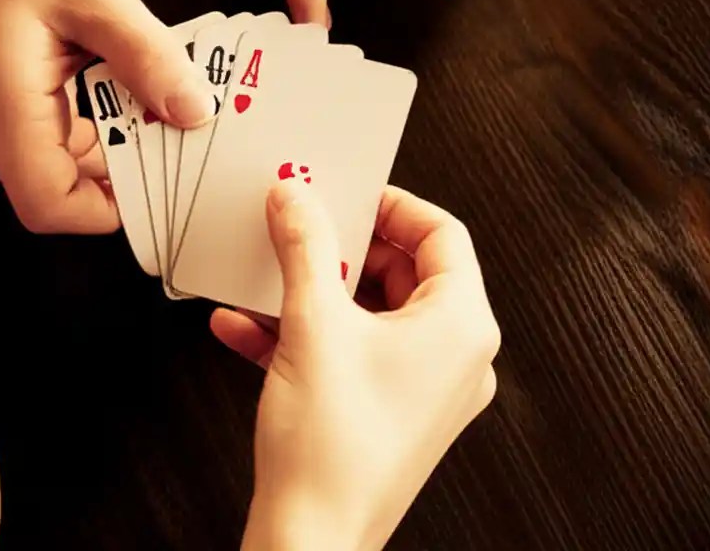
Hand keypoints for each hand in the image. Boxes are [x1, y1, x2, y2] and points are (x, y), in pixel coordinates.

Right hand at [0, 0, 215, 233]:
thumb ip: (147, 55)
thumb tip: (195, 112)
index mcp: (11, 116)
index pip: (52, 207)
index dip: (111, 209)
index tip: (168, 177)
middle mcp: (5, 138)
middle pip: (73, 198)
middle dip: (137, 176)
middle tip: (188, 135)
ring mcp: (16, 133)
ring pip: (82, 175)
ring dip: (133, 149)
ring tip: (172, 105)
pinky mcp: (31, 121)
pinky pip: (81, 147)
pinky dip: (119, 128)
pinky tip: (145, 91)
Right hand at [211, 182, 500, 548]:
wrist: (310, 541)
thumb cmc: (331, 449)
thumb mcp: (313, 325)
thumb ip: (304, 246)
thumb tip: (296, 198)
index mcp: (463, 326)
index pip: (442, 233)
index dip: (390, 205)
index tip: (345, 194)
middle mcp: (457, 357)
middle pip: (405, 271)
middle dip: (341, 249)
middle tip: (298, 230)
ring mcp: (426, 389)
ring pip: (372, 313)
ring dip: (312, 292)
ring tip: (264, 279)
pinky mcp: (392, 413)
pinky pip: (354, 353)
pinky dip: (307, 335)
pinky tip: (246, 328)